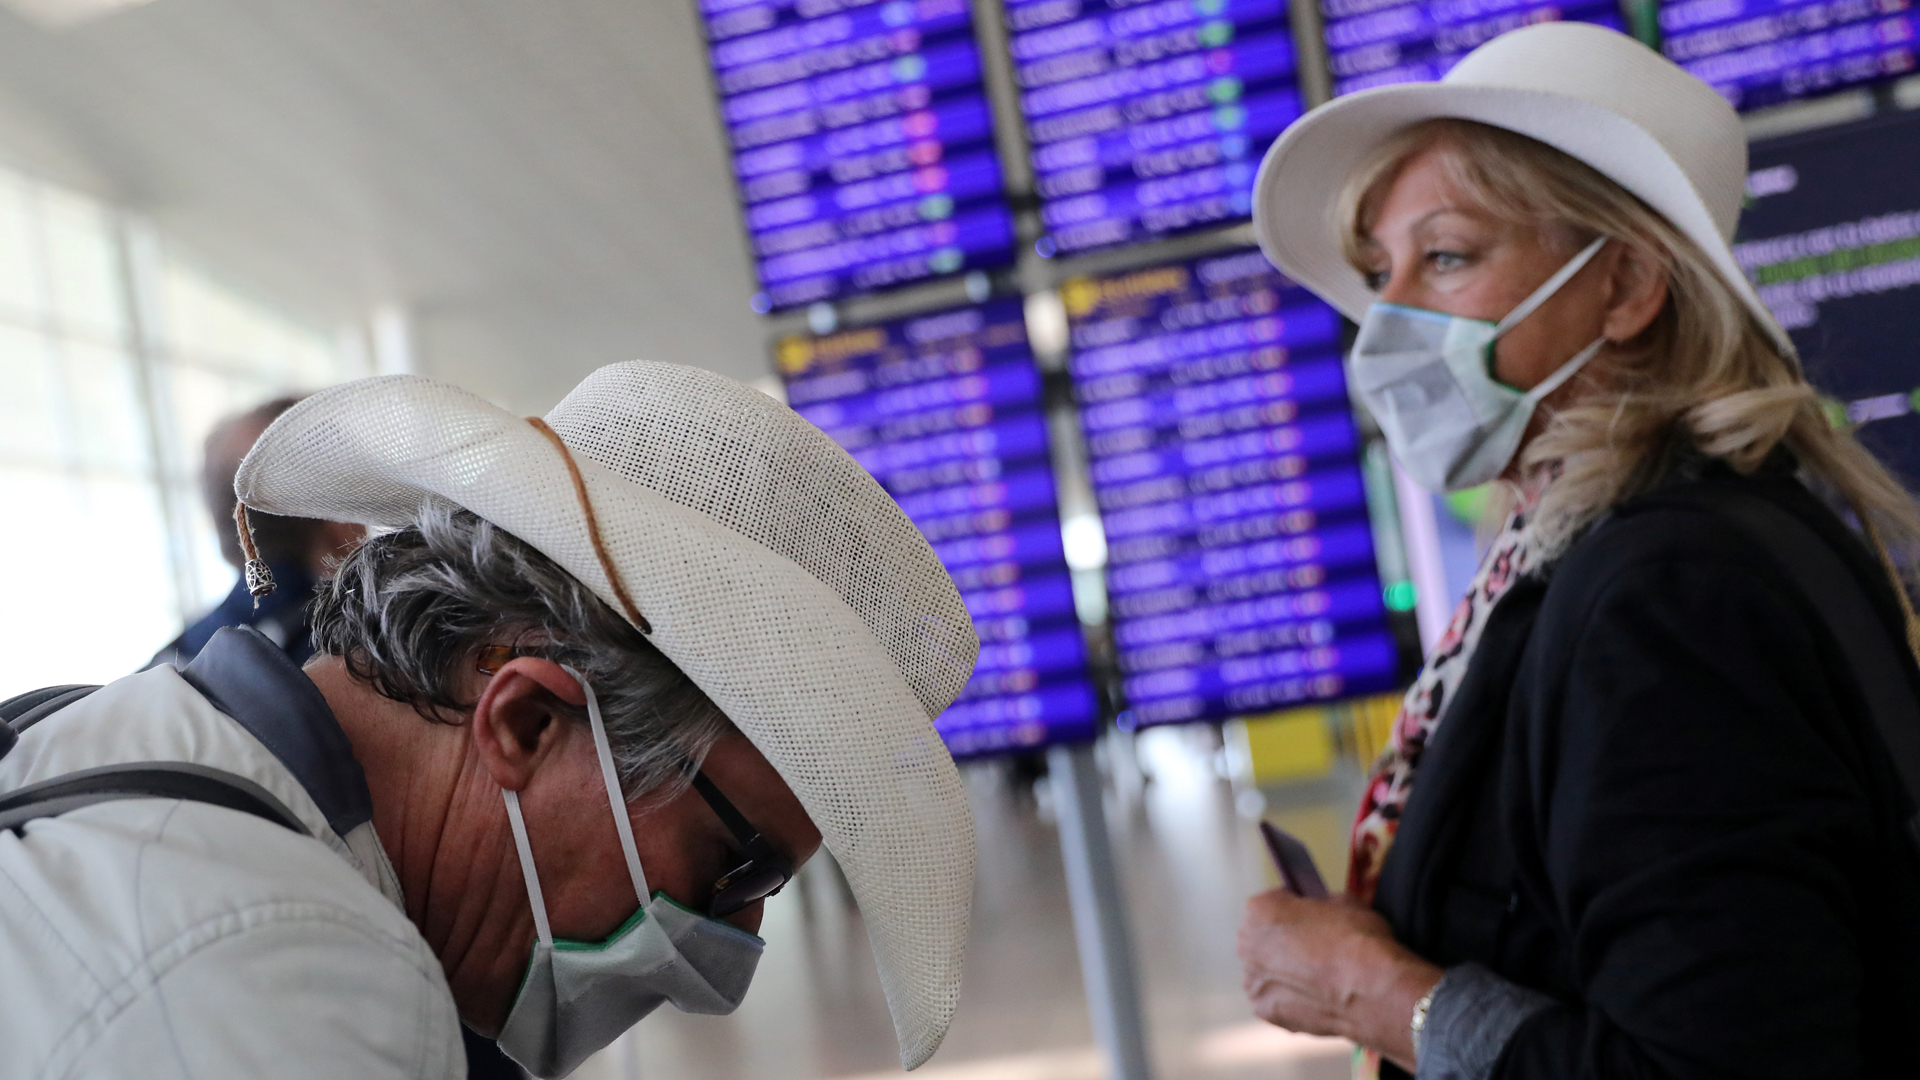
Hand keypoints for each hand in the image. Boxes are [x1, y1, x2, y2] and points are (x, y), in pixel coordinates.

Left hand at [1237, 888, 1442, 1071]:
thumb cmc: (1360, 942)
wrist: (1374, 991)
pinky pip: (1276, 999)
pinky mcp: (1266, 1011)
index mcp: (1259, 910)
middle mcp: (1246, 945)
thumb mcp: (1343, 901)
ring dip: (1285, 972)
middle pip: (1263, 938)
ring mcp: (1253, 982)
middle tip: (1316, 949)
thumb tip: (1322, 910)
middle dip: (1284, 941)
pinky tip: (1317, 998)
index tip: (1310, 917)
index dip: (1295, 908)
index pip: (1273, 902)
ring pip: (1267, 971)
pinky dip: (1292, 999)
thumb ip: (1319, 905)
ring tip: (1319, 978)